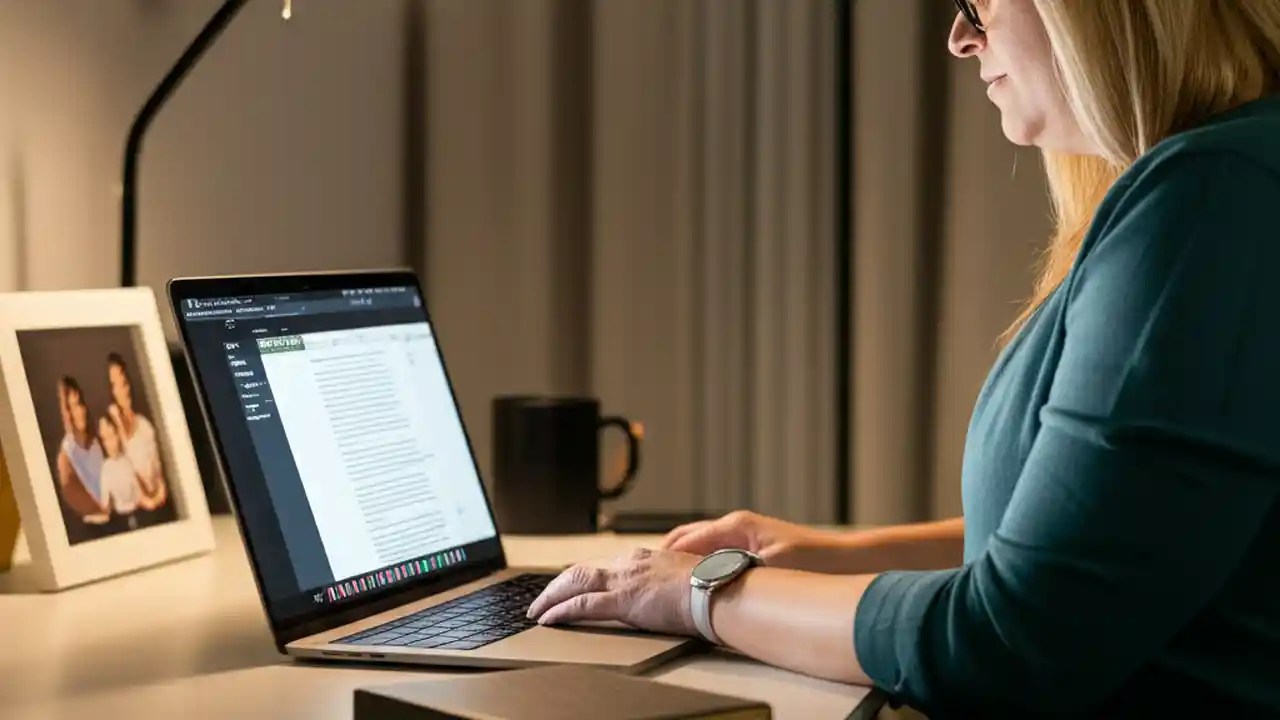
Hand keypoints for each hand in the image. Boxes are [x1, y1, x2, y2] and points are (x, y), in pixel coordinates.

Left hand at [526, 548, 700, 636]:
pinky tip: (549, 619)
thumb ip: (667, 581)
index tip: (570, 586)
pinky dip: (561, 611)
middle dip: (558, 585)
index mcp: (643, 558)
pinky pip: (582, 605)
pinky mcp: (623, 599)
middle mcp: (629, 563)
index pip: (603, 566)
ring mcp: (624, 579)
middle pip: (581, 571)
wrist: (718, 590)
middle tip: (542, 599)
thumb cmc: (710, 587)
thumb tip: (668, 591)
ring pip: (574, 583)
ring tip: (537, 610)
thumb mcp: (684, 578)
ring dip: (551, 597)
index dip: (582, 577)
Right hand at [661, 510, 834, 568]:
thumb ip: (730, 567)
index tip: (644, 575)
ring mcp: (743, 536)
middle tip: (643, 579)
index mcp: (735, 525)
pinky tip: (693, 585)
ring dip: (680, 562)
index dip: (663, 559)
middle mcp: (736, 526)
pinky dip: (697, 566)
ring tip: (661, 583)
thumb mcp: (767, 565)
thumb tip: (698, 575)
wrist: (846, 561)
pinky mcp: (752, 549)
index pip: (685, 540)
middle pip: (685, 538)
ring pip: (698, 547)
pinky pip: (713, 555)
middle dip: (664, 557)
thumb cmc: (814, 561)